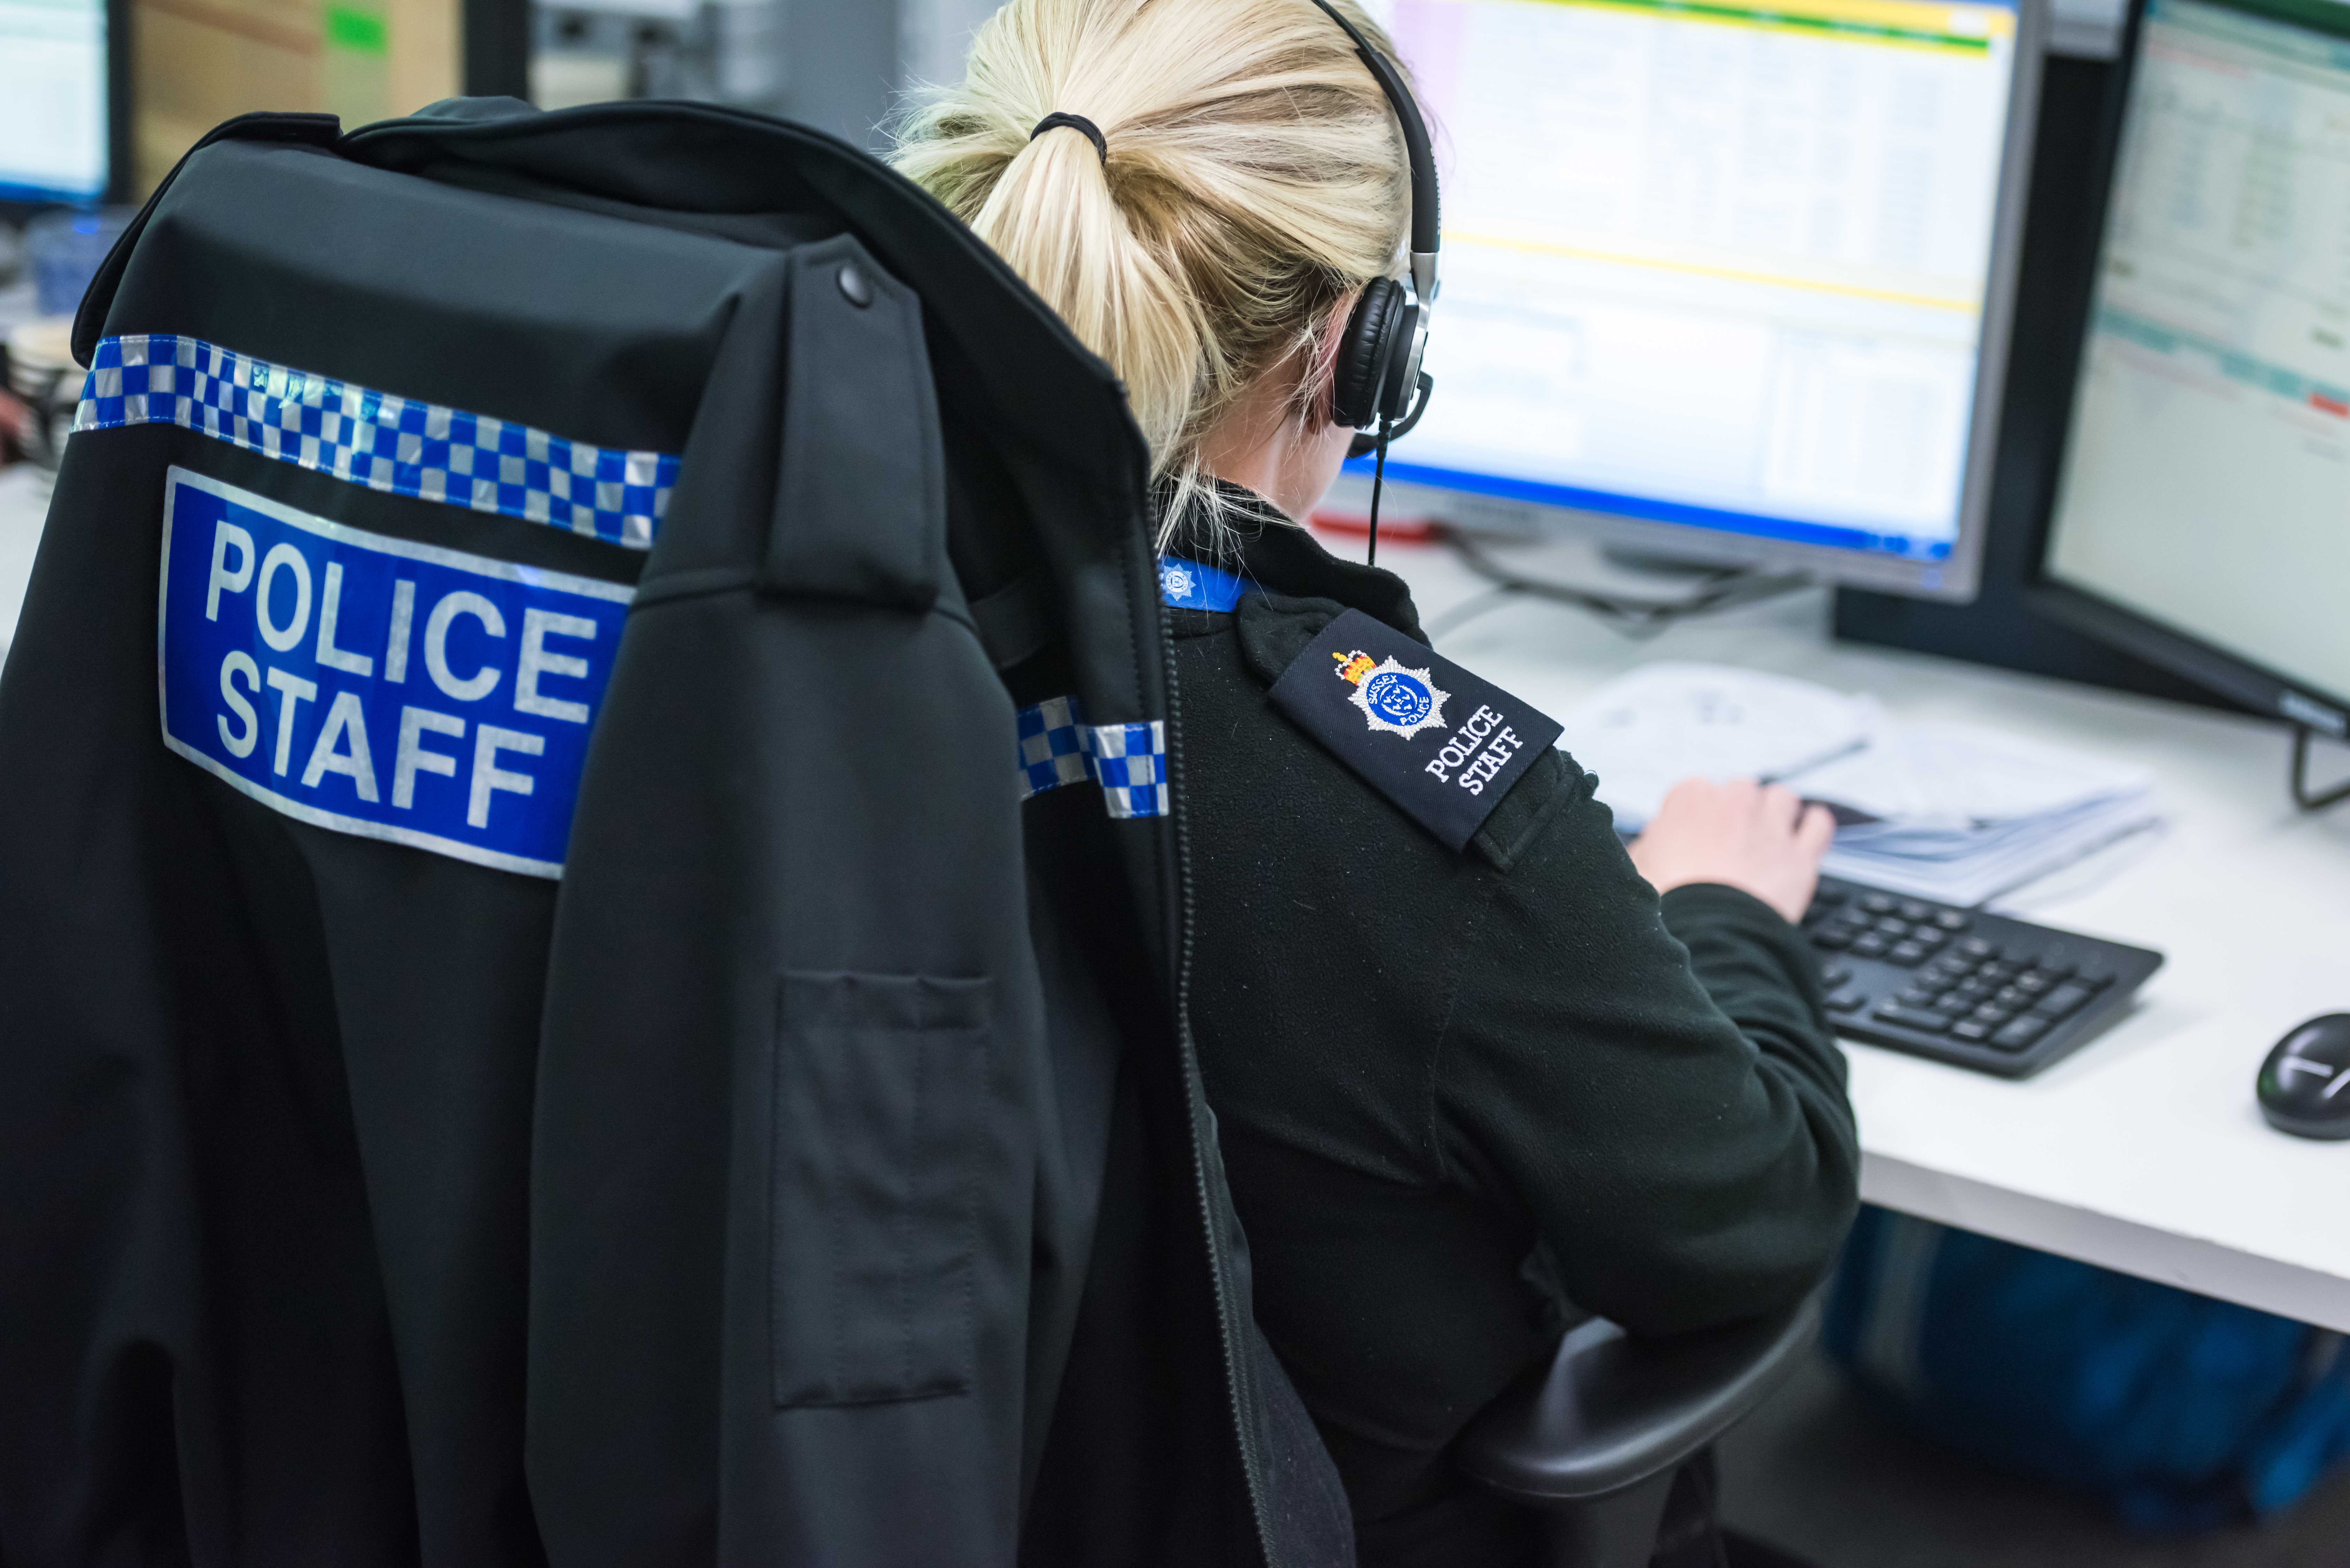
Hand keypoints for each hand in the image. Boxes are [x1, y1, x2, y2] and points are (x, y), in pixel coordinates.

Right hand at [1626, 778, 1834, 923]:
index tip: (1695, 838)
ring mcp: (1771, 825)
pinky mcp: (1800, 855)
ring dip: (1776, 814)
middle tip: (1730, 845)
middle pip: (1741, 792)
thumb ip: (1651, 842)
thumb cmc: (1669, 902)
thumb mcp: (1638, 865)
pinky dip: (1813, 826)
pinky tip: (1804, 835)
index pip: (1696, 791)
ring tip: (1766, 841)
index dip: (1697, 818)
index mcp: (1690, 798)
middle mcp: (1734, 801)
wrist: (1705, 936)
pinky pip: (1818, 824)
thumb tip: (1657, 840)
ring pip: (1782, 799)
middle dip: (1738, 814)